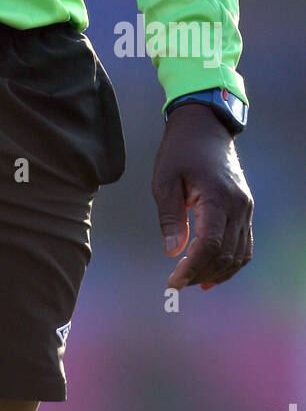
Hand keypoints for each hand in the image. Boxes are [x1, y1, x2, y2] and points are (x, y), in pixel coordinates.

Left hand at [151, 102, 252, 290]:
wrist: (205, 128)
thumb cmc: (180, 151)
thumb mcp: (164, 179)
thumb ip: (170, 217)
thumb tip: (173, 252)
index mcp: (216, 196)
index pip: (210, 244)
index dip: (192, 268)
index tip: (173, 281)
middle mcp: (238, 206)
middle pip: (225, 254)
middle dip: (200, 273)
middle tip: (177, 282)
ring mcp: (245, 208)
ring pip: (239, 254)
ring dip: (217, 272)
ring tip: (193, 281)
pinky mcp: (246, 209)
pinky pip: (244, 245)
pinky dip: (231, 263)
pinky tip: (213, 272)